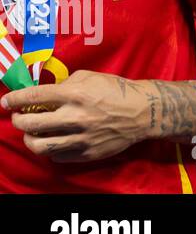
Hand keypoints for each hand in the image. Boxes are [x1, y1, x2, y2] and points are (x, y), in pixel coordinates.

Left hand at [3, 70, 150, 161]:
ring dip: (30, 139)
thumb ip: (67, 82)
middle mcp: (74, 117)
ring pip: (39, 145)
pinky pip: (57, 156)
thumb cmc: (118, 91)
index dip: (15, 100)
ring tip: (32, 134)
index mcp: (75, 94)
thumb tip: (47, 93)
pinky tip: (55, 141)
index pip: (34, 97)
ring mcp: (80, 137)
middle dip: (18, 120)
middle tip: (19, 118)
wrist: (144, 112)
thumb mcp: (93, 77)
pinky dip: (51, 149)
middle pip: (30, 124)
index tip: (7, 102)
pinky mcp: (86, 153)